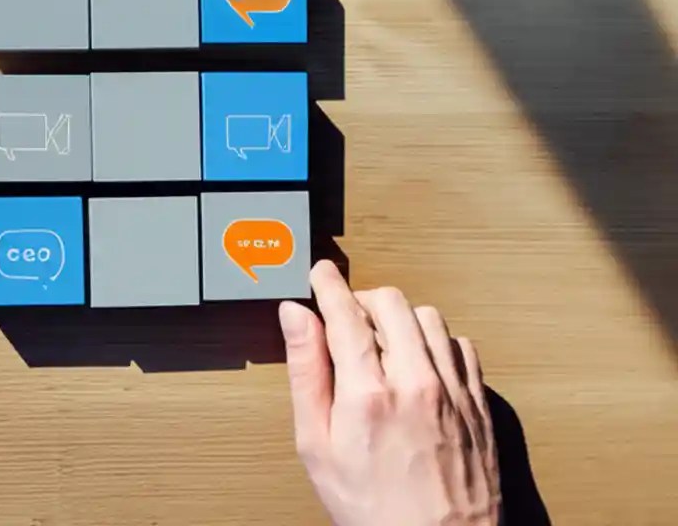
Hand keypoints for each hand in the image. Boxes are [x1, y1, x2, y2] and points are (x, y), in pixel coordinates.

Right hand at [279, 261, 500, 525]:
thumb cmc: (372, 510)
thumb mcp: (316, 447)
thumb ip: (306, 373)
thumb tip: (295, 319)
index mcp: (368, 393)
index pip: (345, 312)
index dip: (328, 284)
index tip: (320, 274)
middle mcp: (416, 382)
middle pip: (391, 302)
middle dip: (363, 298)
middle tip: (346, 314)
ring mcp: (453, 391)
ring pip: (429, 317)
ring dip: (401, 317)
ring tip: (382, 339)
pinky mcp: (479, 404)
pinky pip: (461, 346)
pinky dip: (437, 341)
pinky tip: (420, 361)